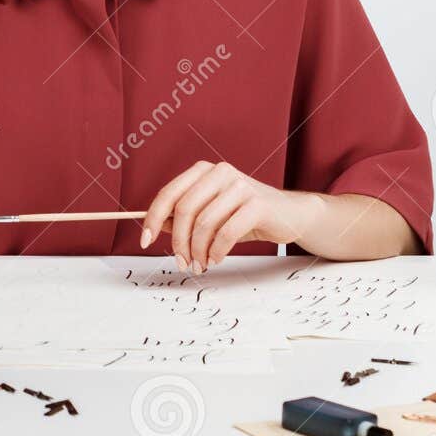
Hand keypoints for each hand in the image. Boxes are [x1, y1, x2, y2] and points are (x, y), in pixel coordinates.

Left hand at [138, 160, 324, 272]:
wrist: (290, 214)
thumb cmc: (245, 215)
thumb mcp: (211, 214)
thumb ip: (185, 217)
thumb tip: (158, 227)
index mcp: (203, 171)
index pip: (169, 194)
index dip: (152, 219)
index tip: (146, 241)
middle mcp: (220, 172)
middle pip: (184, 210)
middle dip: (179, 242)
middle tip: (182, 263)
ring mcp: (240, 186)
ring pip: (204, 224)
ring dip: (198, 251)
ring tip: (201, 263)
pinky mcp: (257, 204)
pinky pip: (226, 233)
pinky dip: (217, 251)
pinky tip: (217, 258)